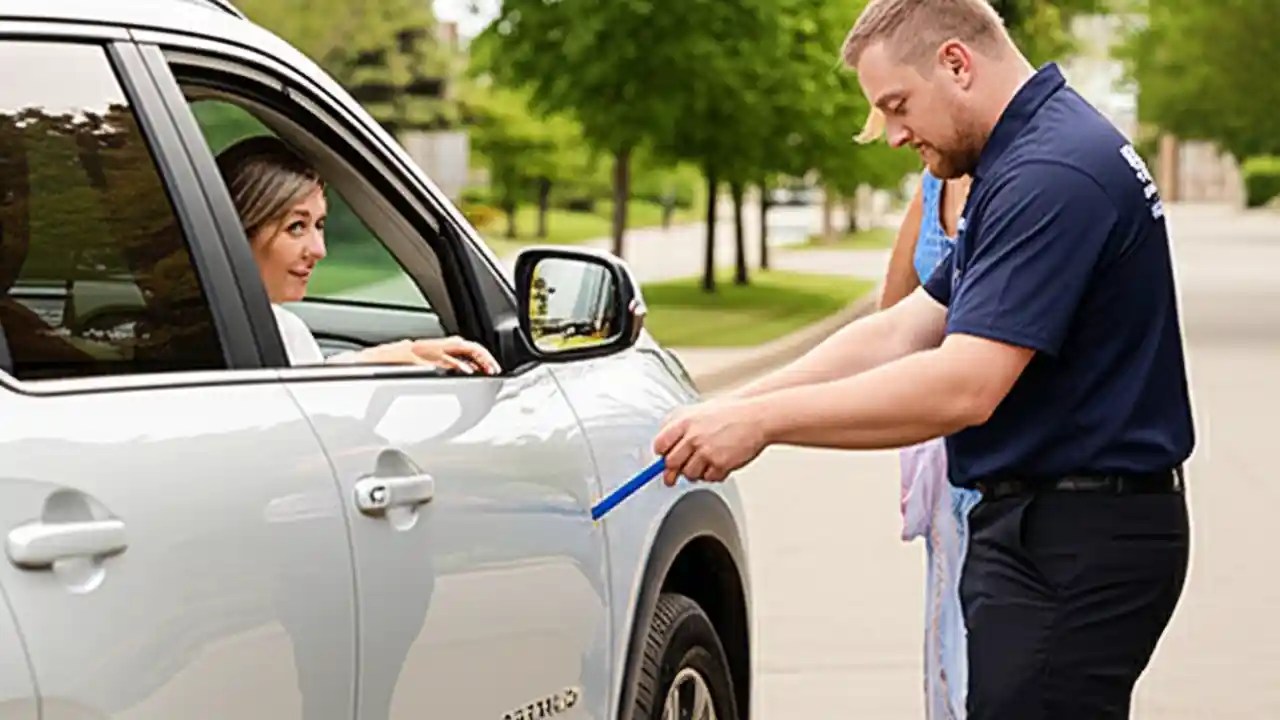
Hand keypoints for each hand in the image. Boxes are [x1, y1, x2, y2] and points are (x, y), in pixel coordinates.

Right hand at [350, 337, 500, 373]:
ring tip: (482, 370)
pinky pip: (428, 359)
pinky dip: (445, 364)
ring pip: (447, 349)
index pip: (456, 347)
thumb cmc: (374, 373)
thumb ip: (424, 375)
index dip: (477, 355)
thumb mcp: (404, 372)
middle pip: (457, 344)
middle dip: (479, 355)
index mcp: (420, 350)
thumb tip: (445, 384)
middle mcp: (418, 347)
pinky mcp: (401, 357)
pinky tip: (459, 372)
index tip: (490, 368)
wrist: (347, 368)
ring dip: (468, 359)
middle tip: (494, 369)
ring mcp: (410, 350)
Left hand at [652, 399, 767, 485]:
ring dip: (697, 471)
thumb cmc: (729, 413)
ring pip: (689, 474)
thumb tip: (662, 446)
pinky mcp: (720, 464)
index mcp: (684, 422)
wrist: (756, 416)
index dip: (662, 453)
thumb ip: (676, 425)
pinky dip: (713, 474)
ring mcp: (706, 451)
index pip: (660, 444)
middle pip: (671, 463)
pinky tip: (720, 461)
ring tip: (707, 459)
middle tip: (684, 464)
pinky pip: (709, 478)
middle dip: (676, 467)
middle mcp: (693, 437)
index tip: (666, 456)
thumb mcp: (696, 411)